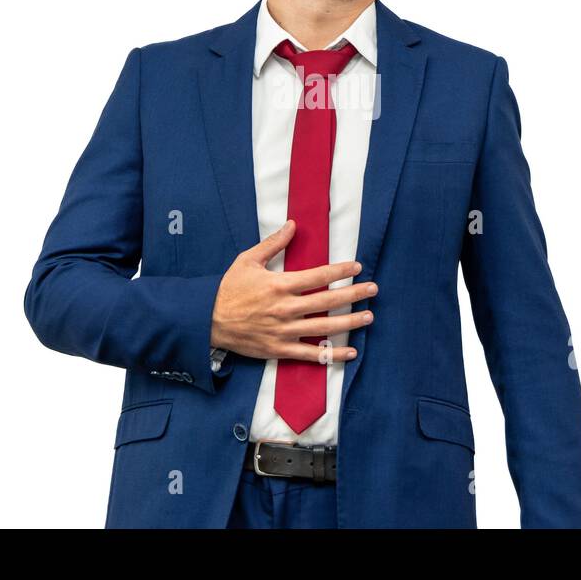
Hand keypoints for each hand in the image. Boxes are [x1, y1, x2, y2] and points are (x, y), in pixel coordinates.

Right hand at [210, 220, 377, 363]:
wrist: (207, 320)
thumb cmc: (228, 288)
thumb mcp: (248, 260)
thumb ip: (273, 243)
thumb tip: (293, 225)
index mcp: (280, 285)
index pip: (318, 276)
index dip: (340, 271)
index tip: (357, 267)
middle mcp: (286, 308)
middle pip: (328, 301)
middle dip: (354, 294)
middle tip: (373, 290)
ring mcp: (284, 331)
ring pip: (325, 328)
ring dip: (350, 323)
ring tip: (368, 317)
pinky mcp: (279, 349)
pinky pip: (310, 354)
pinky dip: (332, 355)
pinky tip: (350, 353)